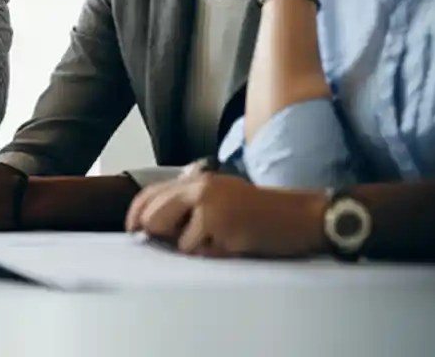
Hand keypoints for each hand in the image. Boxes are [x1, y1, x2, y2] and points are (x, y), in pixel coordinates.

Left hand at [125, 173, 325, 257]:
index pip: (149, 194)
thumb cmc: (261, 214)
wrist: (301, 216)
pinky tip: (233, 244)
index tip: (133, 231)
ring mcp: (206, 203)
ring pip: (173, 238)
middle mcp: (197, 186)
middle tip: (189, 240)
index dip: (135, 215)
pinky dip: (211, 254)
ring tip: (220, 238)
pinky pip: (196, 250)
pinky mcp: (217, 222)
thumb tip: (149, 226)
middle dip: (160, 235)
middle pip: (151, 217)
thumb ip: (187, 205)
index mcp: (195, 180)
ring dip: (191, 247)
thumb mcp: (220, 198)